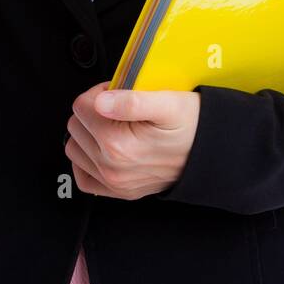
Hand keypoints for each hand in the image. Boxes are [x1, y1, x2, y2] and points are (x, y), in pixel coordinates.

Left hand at [65, 82, 200, 199]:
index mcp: (119, 144)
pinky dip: (86, 161)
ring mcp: (114, 182)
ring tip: (112, 124)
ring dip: (88, 133)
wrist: (209, 154)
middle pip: (76, 125)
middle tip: (117, 106)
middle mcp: (112, 167)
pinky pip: (84, 178)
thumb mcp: (167, 102)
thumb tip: (100, 101)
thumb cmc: (190, 126)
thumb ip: (131, 100)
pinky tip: (100, 147)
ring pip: (75, 147)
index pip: (82, 106)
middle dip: (93, 111)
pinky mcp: (118, 191)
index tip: (117, 92)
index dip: (99, 92)